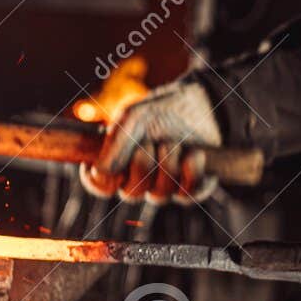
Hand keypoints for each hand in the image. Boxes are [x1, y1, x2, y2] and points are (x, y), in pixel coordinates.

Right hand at [81, 81, 222, 203]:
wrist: (201, 105)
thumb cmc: (161, 111)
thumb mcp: (134, 117)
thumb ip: (116, 142)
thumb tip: (101, 171)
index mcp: (116, 163)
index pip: (100, 185)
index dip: (102, 180)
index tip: (109, 165)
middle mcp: (137, 180)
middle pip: (132, 193)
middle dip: (143, 164)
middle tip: (151, 141)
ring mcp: (163, 187)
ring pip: (159, 195)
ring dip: (168, 162)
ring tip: (173, 141)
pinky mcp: (189, 189)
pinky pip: (187, 193)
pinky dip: (191, 168)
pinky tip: (193, 152)